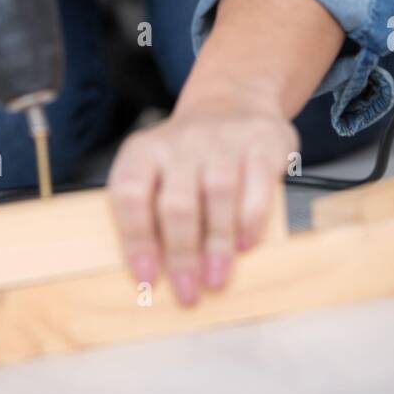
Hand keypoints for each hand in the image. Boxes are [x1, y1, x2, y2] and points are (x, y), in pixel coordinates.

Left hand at [108, 95, 297, 305]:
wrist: (233, 100)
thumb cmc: (189, 157)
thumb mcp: (158, 172)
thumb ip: (151, 215)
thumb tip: (154, 277)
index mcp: (144, 150)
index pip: (130, 193)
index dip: (136, 238)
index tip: (146, 278)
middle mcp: (181, 140)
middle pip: (176, 202)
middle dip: (181, 254)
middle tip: (187, 293)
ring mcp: (223, 138)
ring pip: (217, 193)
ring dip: (216, 243)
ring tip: (216, 278)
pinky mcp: (263, 141)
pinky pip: (257, 182)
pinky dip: (251, 218)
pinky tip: (246, 244)